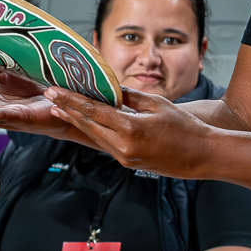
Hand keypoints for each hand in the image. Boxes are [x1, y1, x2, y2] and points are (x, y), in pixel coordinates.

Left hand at [46, 85, 212, 177]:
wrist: (201, 155)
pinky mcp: (127, 162)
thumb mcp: (157, 104)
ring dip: (76, 121)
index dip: (71, 100)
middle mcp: (123, 147)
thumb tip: (109, 88)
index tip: (54, 91)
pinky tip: (83, 122)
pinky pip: (104, 144)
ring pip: (93, 136)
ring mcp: (124, 157)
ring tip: (59, 108)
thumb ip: (130, 96)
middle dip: (68, 109)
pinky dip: (92, 131)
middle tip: (50, 96)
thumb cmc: (184, 127)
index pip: (93, 112)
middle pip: (88, 125)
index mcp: (130, 130)